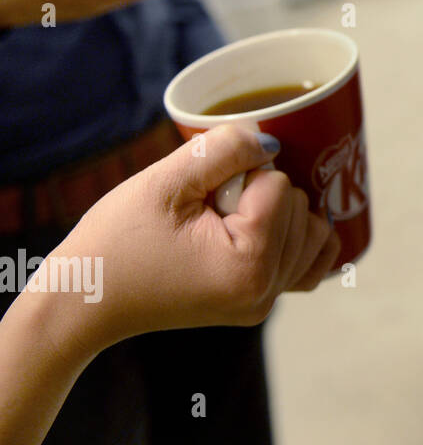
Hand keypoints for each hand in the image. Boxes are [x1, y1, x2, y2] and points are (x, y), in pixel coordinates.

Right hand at [0, 124, 337, 444]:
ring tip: (224, 221)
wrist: (84, 299)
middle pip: (303, 208)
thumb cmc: (115, 242)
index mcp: (248, 266)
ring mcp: (265, 303)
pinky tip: (265, 227)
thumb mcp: (165, 181)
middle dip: (259, 196)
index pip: (281, 186)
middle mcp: (266, 292)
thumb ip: (224, 149)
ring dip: (279, 214)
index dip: (240, 176)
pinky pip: (311, 263)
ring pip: (316, 231)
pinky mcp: (260, 303)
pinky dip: (298, 237)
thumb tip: (273, 141)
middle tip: (206, 210)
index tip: (200, 196)